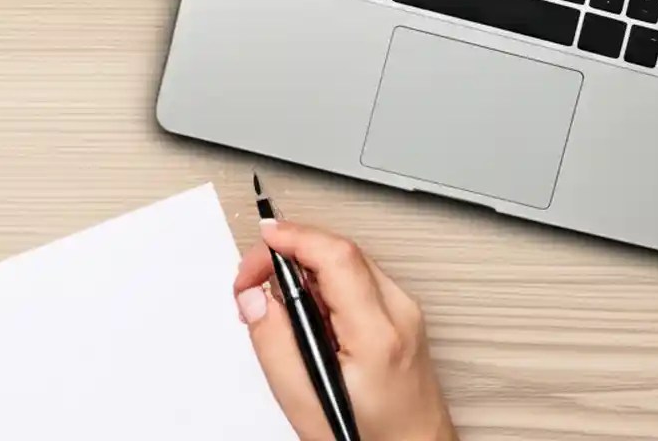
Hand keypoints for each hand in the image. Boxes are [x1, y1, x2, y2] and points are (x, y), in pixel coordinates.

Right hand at [235, 221, 456, 440]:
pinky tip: (304, 312)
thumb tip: (255, 297)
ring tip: (275, 304)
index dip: (294, 237)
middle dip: (289, 253)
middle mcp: (398, 314)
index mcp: (376, 334)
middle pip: (339, 251)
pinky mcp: (400, 314)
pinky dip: (322, 282)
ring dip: (303, 268)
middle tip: (253, 281)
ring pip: (345, 261)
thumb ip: (273, 343)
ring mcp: (404, 312)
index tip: (263, 238)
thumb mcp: (303, 400)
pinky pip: (355, 278)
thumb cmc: (369, 437)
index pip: (335, 257)